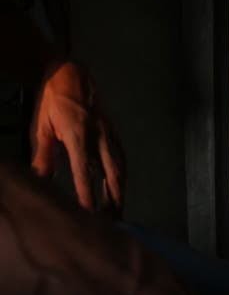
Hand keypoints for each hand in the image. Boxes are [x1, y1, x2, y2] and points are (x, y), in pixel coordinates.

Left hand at [30, 61, 124, 213]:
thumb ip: (43, 156)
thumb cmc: (52, 101)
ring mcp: (110, 134)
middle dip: (114, 198)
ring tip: (119, 209)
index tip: (90, 214)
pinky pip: (122, 157)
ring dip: (121, 189)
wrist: (71, 74)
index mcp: (79, 135)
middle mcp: (99, 137)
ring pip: (120, 167)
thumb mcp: (42, 127)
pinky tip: (121, 186)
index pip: (85, 172)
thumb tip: (40, 182)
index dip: (88, 195)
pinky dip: (122, 174)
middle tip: (115, 220)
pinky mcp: (114, 132)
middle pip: (112, 174)